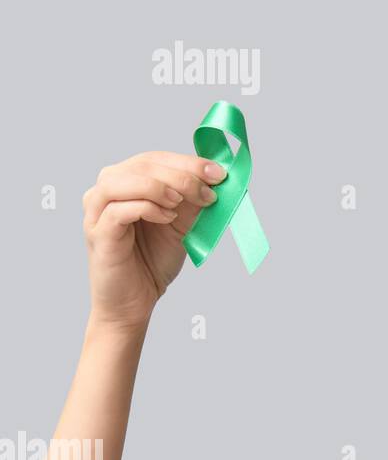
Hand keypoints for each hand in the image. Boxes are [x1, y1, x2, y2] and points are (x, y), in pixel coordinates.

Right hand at [83, 152, 226, 330]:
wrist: (136, 301)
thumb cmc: (154, 260)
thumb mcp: (182, 224)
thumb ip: (194, 201)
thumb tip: (218, 178)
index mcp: (126, 183)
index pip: (154, 159)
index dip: (188, 162)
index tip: (219, 173)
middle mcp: (106, 192)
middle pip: (141, 165)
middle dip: (181, 175)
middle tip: (208, 192)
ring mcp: (97, 212)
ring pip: (123, 180)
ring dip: (160, 187)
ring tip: (181, 203)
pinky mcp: (98, 233)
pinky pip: (119, 210)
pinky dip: (147, 208)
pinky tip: (167, 218)